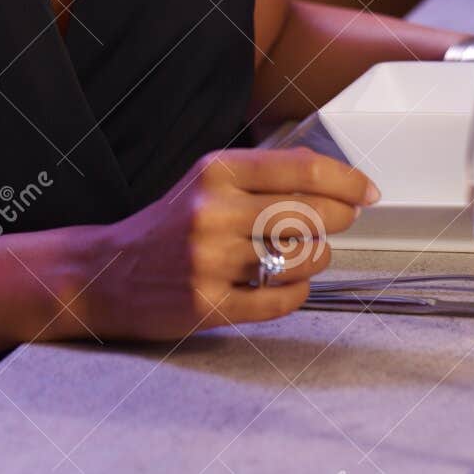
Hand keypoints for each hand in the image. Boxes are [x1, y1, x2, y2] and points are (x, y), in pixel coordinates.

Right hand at [79, 147, 378, 342]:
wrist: (106, 273)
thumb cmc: (168, 224)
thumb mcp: (207, 182)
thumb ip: (262, 176)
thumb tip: (336, 181)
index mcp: (214, 171)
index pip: (302, 169)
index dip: (347, 180)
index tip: (368, 191)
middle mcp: (212, 211)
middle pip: (309, 213)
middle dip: (341, 218)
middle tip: (346, 221)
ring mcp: (209, 260)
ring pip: (301, 259)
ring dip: (317, 258)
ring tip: (306, 255)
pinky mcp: (208, 305)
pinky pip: (281, 300)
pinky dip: (297, 293)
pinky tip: (289, 284)